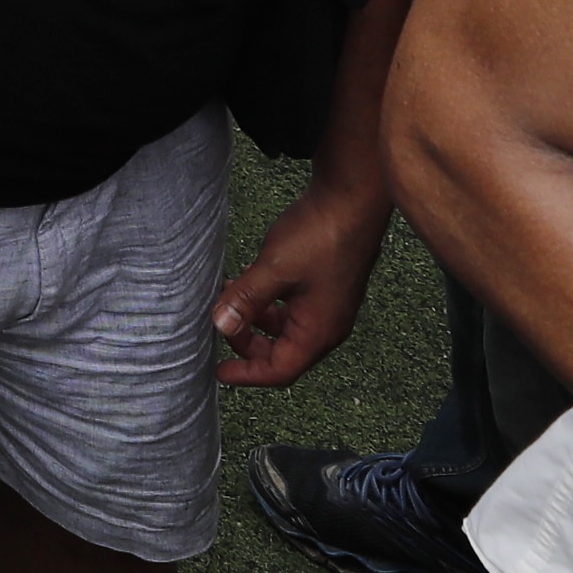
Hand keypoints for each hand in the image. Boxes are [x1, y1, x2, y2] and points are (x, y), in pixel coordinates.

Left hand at [213, 173, 389, 388]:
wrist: (353, 199)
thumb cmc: (321, 236)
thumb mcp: (272, 269)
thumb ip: (246, 300)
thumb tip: (220, 326)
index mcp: (318, 332)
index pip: (280, 371)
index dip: (247, 374)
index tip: (220, 371)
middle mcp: (328, 325)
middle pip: (284, 353)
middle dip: (249, 344)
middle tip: (221, 326)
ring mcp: (330, 306)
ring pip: (287, 328)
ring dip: (257, 319)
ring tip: (229, 297)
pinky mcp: (327, 286)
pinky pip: (294, 308)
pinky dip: (270, 303)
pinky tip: (251, 281)